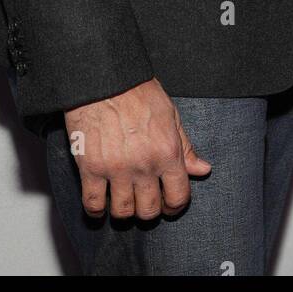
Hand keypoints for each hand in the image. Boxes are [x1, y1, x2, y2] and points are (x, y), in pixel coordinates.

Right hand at [64, 77, 211, 219]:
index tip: (168, 204)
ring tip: (123, 199)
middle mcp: (144, 165)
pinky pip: (92, 204)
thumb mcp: (171, 115)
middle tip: (144, 201)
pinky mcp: (90, 168)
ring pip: (122, 212)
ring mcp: (116, 169)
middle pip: (149, 211)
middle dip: (149, 211)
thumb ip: (186, 147)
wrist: (105, 79)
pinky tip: (99, 203)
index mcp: (167, 152)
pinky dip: (95, 210)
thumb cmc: (138, 92)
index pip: (178, 197)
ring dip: (124, 211)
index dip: (175, 206)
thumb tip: (202, 169)